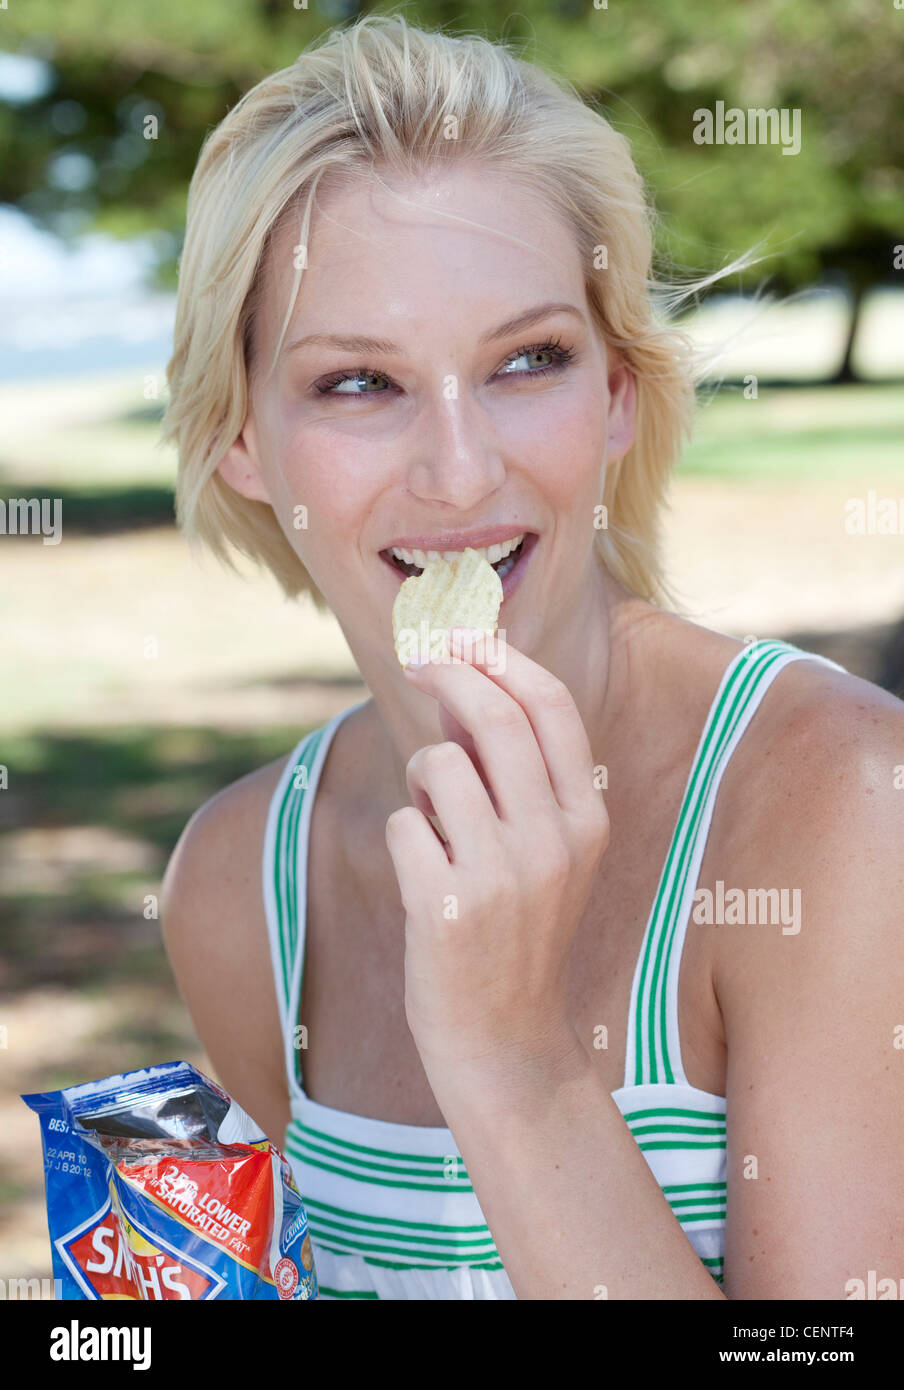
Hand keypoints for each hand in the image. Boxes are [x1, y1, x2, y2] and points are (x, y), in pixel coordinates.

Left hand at [384, 629, 608, 1089]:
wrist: (504, 1040)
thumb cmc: (516, 931)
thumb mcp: (546, 852)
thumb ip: (516, 774)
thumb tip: (463, 682)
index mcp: (586, 820)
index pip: (551, 706)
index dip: (500, 658)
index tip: (461, 637)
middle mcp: (554, 841)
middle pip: (495, 717)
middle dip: (448, 673)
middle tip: (417, 661)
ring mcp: (502, 876)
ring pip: (438, 765)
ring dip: (421, 777)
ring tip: (432, 822)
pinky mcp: (446, 908)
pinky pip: (404, 825)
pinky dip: (404, 836)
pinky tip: (423, 876)